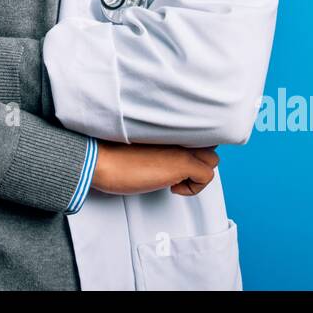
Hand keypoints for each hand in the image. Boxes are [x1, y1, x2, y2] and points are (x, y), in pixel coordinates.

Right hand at [90, 140, 219, 196]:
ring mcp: (182, 146)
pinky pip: (207, 176)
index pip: (198, 129)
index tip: (174, 158)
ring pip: (212, 159)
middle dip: (197, 158)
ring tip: (174, 177)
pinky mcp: (183, 162)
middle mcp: (179, 131)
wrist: (100, 159)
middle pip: (210, 143)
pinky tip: (172, 187)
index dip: (191, 146)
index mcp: (167, 124)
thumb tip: (165, 154)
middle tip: (176, 169)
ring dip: (197, 172)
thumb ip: (158, 140)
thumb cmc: (110, 152)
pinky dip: (193, 187)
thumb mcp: (139, 140)